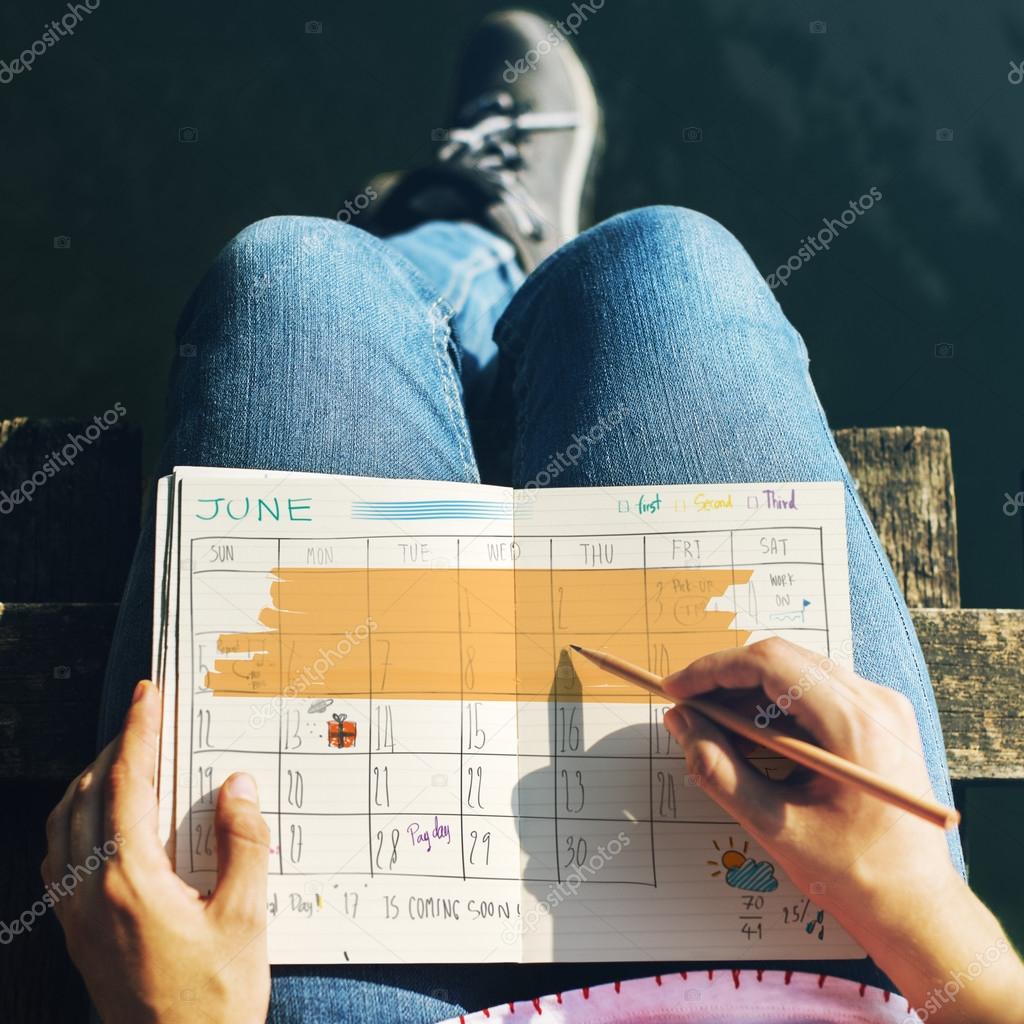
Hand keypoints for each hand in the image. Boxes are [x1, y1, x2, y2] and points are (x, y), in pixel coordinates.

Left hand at [42, 680, 270, 1023]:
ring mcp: (75, 915)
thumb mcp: (245, 920)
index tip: (148, 695)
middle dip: (116, 746)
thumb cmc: (213, 1002)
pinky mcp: (75, 934)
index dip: (139, 732)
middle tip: (146, 716)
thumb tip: (238, 786)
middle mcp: (90, 892)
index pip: (126, 785)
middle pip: (87, 796)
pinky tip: (97, 822)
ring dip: (90, 780)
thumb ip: (244, 845)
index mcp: (130, 882)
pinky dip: (73, 820)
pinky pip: (57, 858)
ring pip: (63, 824)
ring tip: (124, 758)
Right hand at [662, 637, 1023, 1021]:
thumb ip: (719, 769)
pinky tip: (750, 738)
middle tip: (687, 708)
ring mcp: (882, 708)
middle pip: (784, 660)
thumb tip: (681, 722)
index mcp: (855, 725)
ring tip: (713, 727)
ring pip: (797, 672)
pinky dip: (776, 707)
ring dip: (749, 693)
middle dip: (727, 679)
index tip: (676, 689)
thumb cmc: (854, 875)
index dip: (713, 670)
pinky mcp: (880, 720)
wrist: (917, 906)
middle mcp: (875, 703)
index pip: (771, 664)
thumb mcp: (773, 825)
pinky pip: (816, 692)